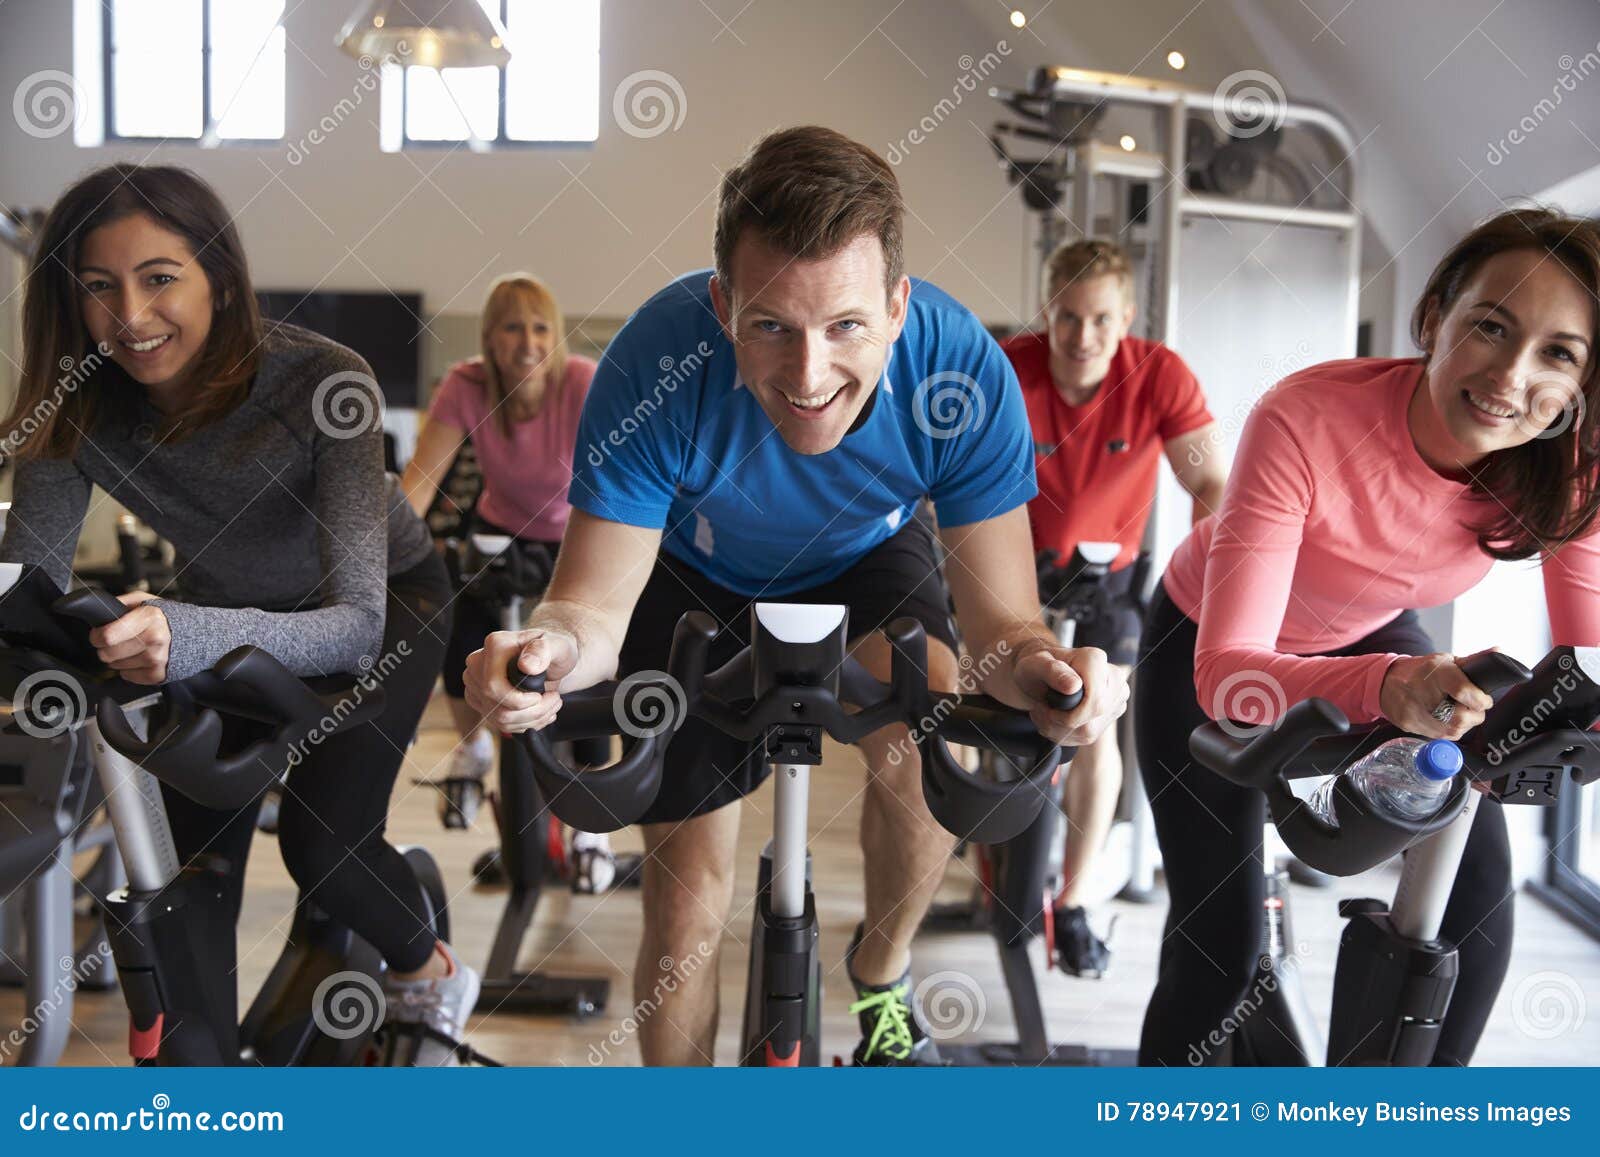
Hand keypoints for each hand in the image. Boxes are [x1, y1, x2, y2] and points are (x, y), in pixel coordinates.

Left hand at [87, 591, 169, 684]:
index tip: (98, 635)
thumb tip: (98, 609)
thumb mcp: (145, 600)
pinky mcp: (157, 674)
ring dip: (120, 659)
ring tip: (134, 648)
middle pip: (108, 654)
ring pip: (116, 666)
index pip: (107, 636)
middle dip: (106, 648)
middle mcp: (154, 638)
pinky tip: (141, 658)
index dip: (96, 636)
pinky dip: (130, 669)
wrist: (195, 635)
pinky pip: (127, 676)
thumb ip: (121, 602)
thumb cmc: (167, 618)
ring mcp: (157, 658)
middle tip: (117, 642)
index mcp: (149, 617)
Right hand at [463, 629, 580, 734]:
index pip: (492, 686)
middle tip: (554, 700)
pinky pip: (500, 723)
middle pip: (497, 706)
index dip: (518, 700)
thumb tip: (526, 666)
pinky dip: (525, 723)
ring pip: (500, 719)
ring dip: (532, 719)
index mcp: (494, 645)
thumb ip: (542, 652)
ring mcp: (476, 684)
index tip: (541, 696)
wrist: (554, 660)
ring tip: (551, 706)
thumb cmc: (555, 650)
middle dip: (532, 711)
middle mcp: (478, 664)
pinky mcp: (480, 700)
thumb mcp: (558, 645)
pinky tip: (540, 712)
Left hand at [1010, 644, 1129, 746]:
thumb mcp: (1034, 665)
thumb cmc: (1037, 666)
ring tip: (1045, 713)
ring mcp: (1115, 698)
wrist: (1042, 675)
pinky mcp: (1110, 714)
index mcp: (1096, 660)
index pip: (1095, 701)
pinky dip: (1064, 734)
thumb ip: (1052, 671)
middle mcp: (1113, 678)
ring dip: (1058, 730)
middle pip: (1092, 719)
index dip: (1070, 715)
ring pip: (1089, 732)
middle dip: (1060, 722)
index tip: (1046, 709)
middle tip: (1040, 710)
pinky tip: (1055, 720)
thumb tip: (1073, 686)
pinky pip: (1088, 736)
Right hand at [1379, 653, 1492, 740]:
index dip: (1481, 700)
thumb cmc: (1420, 671)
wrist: (1386, 682)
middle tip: (1472, 707)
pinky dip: (1449, 730)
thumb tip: (1499, 651)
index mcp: (1436, 672)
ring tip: (1458, 712)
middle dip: (1475, 715)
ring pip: (1453, 730)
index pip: (1463, 691)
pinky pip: (1441, 736)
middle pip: (1461, 717)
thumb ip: (1473, 661)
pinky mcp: (1409, 724)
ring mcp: (1414, 711)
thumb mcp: (1445, 661)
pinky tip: (1445, 718)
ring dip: (1463, 724)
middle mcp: (1423, 692)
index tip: (1484, 700)